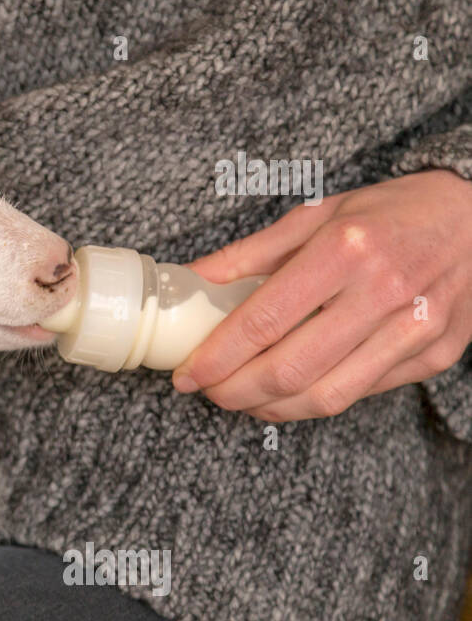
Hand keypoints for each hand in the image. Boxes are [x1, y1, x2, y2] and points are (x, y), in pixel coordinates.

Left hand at [173, 170, 471, 421]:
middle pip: (290, 369)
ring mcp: (414, 329)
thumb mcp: (317, 214)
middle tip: (208, 390)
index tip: (187, 374)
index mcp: (345, 249)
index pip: (263, 321)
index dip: (216, 357)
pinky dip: (312, 402)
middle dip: (235, 391)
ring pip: (326, 395)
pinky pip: (360, 393)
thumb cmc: (390, 213)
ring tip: (239, 398)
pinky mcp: (434, 355)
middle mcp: (383, 291)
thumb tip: (190, 279)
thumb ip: (250, 253)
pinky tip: (286, 394)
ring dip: (270, 408)